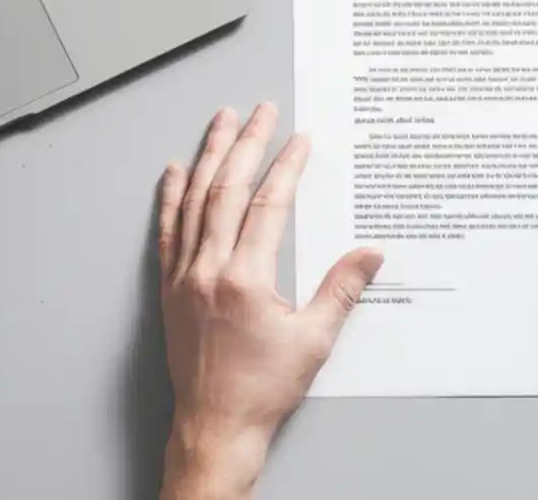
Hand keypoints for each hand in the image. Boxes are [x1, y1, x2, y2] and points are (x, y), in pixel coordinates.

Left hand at [156, 103, 381, 499]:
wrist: (216, 426)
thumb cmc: (261, 389)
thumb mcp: (314, 340)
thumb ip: (342, 289)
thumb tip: (370, 254)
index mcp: (244, 279)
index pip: (266, 206)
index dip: (284, 167)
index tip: (298, 141)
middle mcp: (207, 271)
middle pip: (225, 191)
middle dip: (245, 145)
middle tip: (260, 111)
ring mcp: (183, 278)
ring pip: (192, 202)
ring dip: (207, 158)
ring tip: (219, 123)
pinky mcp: (169, 290)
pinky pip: (167, 232)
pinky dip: (171, 198)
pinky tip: (174, 174)